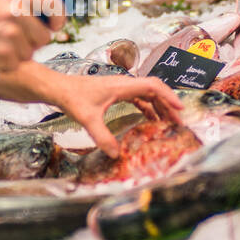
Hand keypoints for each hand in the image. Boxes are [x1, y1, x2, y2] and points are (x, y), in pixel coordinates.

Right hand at [0, 0, 63, 78]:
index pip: (51, 2)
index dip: (58, 16)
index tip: (55, 24)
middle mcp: (14, 13)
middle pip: (44, 36)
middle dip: (33, 42)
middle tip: (12, 39)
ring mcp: (9, 34)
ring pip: (31, 53)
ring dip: (18, 55)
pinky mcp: (4, 54)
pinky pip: (17, 64)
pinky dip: (6, 64)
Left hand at [49, 75, 182, 157]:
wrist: (59, 89)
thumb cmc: (73, 98)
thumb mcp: (88, 119)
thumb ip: (102, 137)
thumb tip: (116, 154)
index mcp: (123, 86)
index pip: (153, 86)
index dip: (169, 96)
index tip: (180, 109)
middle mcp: (125, 84)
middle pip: (154, 91)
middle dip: (168, 106)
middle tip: (178, 123)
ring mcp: (121, 88)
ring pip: (147, 94)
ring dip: (159, 107)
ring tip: (168, 122)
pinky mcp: (116, 93)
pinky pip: (138, 98)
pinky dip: (147, 107)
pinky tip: (150, 119)